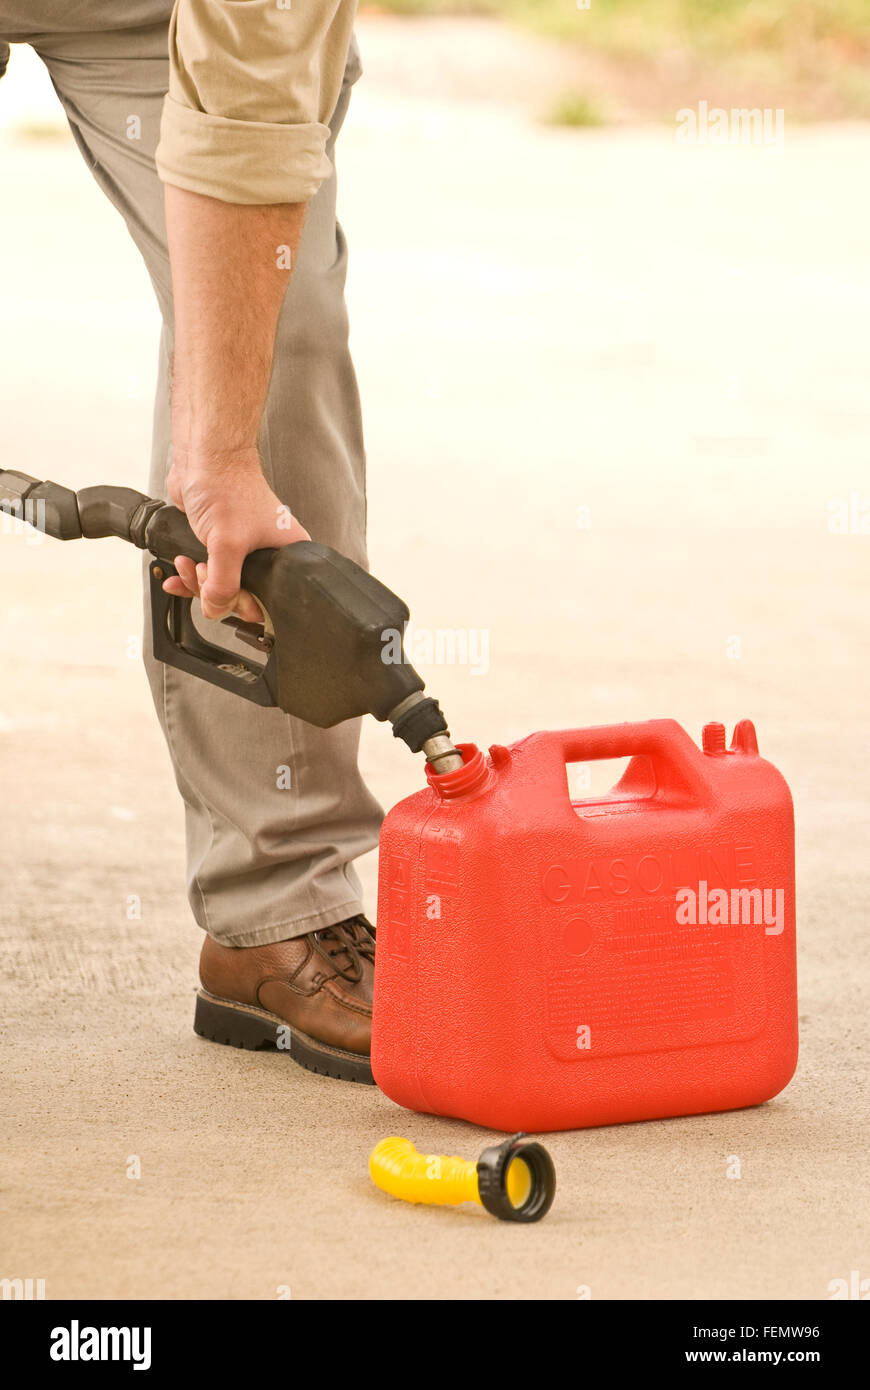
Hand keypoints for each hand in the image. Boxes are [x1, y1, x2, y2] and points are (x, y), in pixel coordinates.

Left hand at [162, 449, 309, 620]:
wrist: (204, 457)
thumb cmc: (227, 486)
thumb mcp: (228, 545)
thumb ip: (223, 585)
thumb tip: (216, 609)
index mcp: (287, 554)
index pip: (269, 598)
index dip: (242, 602)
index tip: (223, 594)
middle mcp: (268, 554)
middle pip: (242, 595)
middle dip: (214, 589)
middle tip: (204, 571)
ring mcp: (243, 550)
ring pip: (220, 585)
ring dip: (197, 581)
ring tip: (188, 565)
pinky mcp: (220, 544)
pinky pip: (206, 572)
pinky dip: (189, 576)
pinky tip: (179, 572)